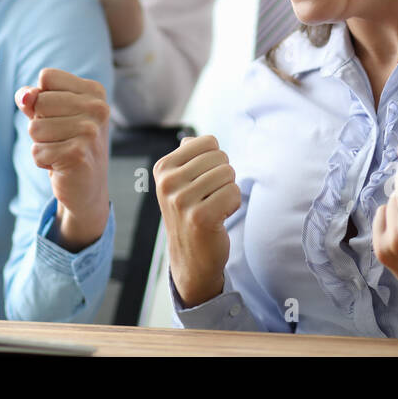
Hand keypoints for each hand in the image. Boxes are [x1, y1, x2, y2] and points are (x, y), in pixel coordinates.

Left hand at [15, 69, 110, 251]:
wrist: (86, 185)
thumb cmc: (65, 142)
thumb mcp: (49, 113)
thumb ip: (33, 98)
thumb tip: (24, 96)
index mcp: (94, 91)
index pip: (47, 77)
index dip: (42, 98)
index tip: (60, 116)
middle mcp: (97, 108)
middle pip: (39, 102)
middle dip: (40, 123)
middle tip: (61, 138)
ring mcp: (90, 131)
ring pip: (35, 128)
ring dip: (41, 143)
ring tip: (61, 150)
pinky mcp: (78, 154)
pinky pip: (37, 151)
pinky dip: (42, 161)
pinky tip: (61, 165)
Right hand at [153, 134, 240, 307]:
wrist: (191, 259)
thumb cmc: (191, 214)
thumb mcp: (180, 184)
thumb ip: (187, 158)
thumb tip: (192, 139)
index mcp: (163, 168)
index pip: (209, 142)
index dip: (216, 161)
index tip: (205, 182)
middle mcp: (168, 182)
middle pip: (221, 157)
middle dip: (224, 176)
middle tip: (211, 198)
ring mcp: (182, 200)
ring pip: (229, 174)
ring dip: (229, 191)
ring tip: (214, 208)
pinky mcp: (200, 217)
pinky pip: (234, 193)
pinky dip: (234, 205)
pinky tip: (220, 218)